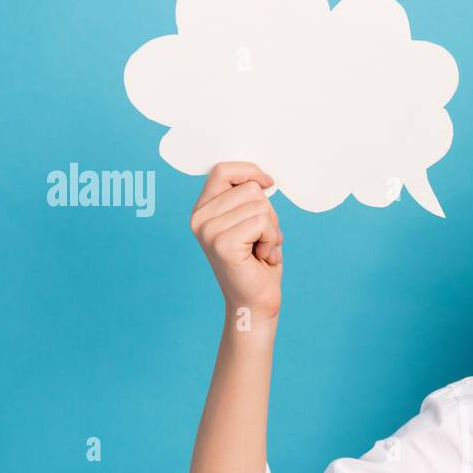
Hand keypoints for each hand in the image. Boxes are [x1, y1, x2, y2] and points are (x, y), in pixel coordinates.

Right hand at [190, 162, 282, 323]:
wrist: (255, 302)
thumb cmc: (257, 262)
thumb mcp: (252, 222)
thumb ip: (249, 198)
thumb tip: (264, 180)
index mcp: (203, 209)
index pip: (223, 170)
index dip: (251, 172)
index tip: (268, 184)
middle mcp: (199, 218)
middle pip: (249, 188)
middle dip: (268, 212)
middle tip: (262, 238)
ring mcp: (208, 230)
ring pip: (259, 205)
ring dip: (272, 229)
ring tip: (262, 249)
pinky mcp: (222, 244)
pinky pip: (262, 223)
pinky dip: (272, 240)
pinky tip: (263, 256)